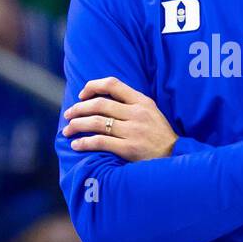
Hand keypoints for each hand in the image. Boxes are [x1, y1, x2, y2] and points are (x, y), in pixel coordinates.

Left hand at [62, 77, 177, 160]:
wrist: (175, 157)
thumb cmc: (159, 135)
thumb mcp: (151, 112)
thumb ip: (131, 103)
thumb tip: (102, 99)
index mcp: (142, 101)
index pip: (112, 84)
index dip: (92, 86)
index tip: (82, 95)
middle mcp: (136, 114)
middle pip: (99, 104)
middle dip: (78, 109)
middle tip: (68, 115)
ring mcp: (133, 131)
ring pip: (97, 123)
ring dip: (77, 125)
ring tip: (67, 130)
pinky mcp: (129, 149)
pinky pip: (100, 142)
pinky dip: (84, 143)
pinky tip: (76, 145)